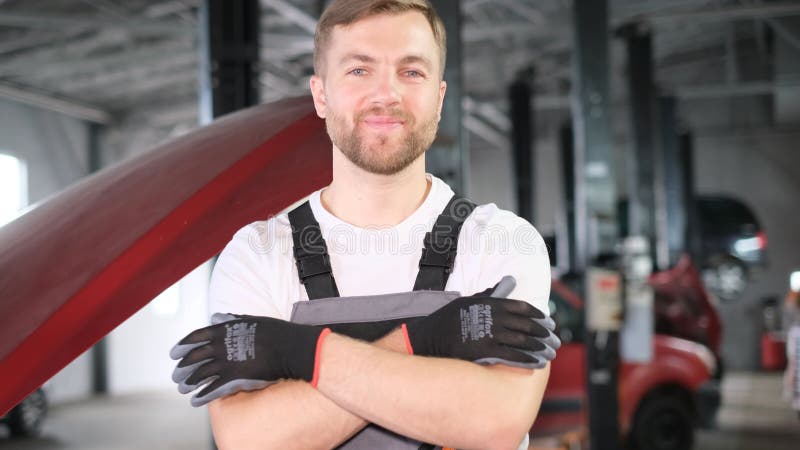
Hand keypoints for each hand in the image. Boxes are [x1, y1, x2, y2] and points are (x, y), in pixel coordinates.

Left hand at [170, 314, 329, 406]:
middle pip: (193, 358)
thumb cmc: (274, 332)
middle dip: (182, 367)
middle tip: (176, 375)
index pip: (195, 337)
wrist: (290, 347)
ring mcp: (227, 362)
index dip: (181, 346)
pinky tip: (195, 401)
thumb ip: (231, 320)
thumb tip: (216, 317)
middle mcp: (221, 346)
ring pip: (199, 374)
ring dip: (188, 383)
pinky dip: (202, 396)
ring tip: (183, 388)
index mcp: (223, 330)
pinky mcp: (235, 378)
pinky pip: (212, 389)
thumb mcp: (251, 319)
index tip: (174, 353)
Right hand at [403, 276, 559, 367]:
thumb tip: (509, 281)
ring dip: (540, 349)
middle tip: (556, 341)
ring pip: (523, 342)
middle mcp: (493, 318)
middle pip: (527, 326)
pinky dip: (528, 360)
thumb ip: (492, 293)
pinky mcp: (485, 351)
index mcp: (491, 303)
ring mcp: (489, 334)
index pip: (523, 308)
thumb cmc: (449, 318)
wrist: (430, 336)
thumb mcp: (469, 300)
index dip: (539, 316)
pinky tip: (538, 363)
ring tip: (551, 354)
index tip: (550, 323)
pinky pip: (512, 356)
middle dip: (544, 335)